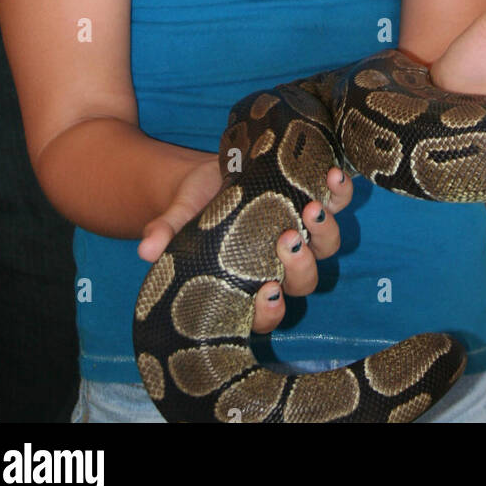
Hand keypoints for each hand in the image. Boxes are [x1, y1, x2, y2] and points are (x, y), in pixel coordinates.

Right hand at [137, 158, 352, 332]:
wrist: (214, 172)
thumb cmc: (195, 208)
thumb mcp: (178, 219)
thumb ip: (166, 233)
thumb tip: (146, 249)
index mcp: (251, 282)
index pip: (267, 313)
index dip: (270, 309)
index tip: (266, 290)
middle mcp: (284, 264)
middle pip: (304, 282)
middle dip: (301, 265)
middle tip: (288, 240)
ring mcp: (305, 233)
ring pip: (328, 247)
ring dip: (326, 230)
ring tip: (311, 208)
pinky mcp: (316, 199)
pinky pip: (338, 202)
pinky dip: (340, 191)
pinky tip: (333, 175)